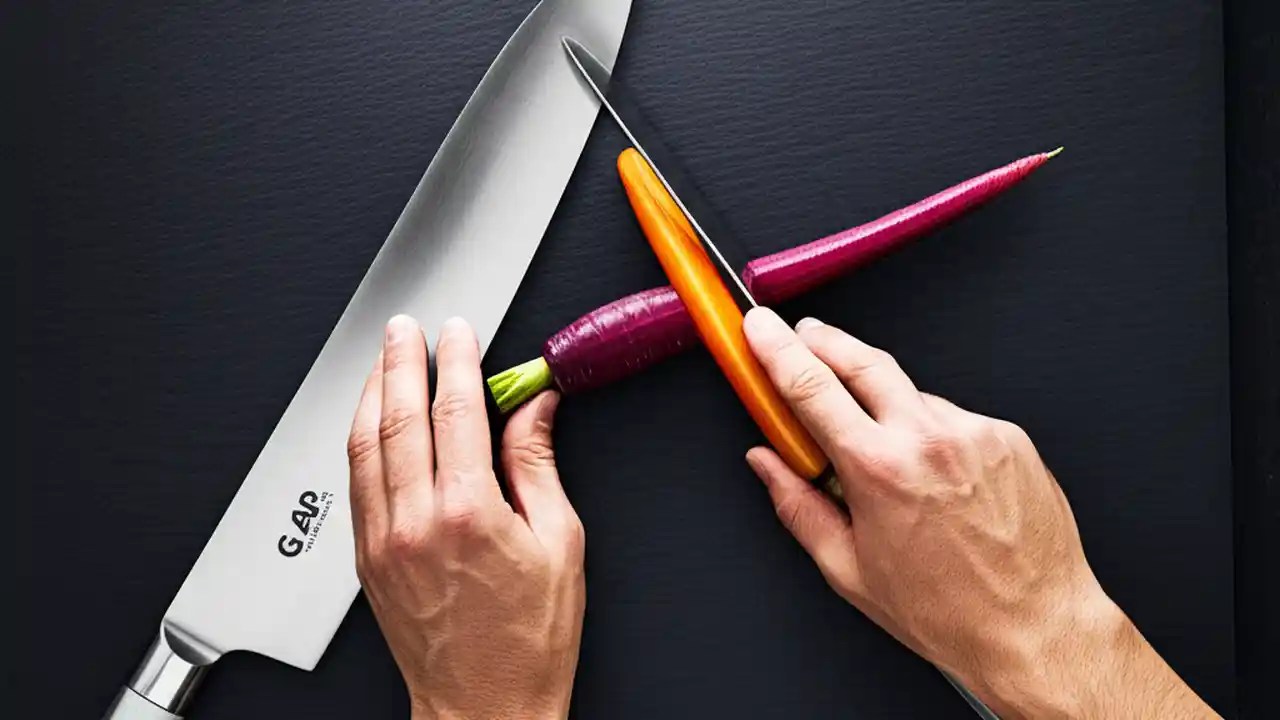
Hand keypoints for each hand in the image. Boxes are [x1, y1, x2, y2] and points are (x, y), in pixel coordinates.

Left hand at [347, 315, 585, 719]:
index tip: (459, 331)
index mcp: (470, 513)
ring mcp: (382, 541)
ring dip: (372, 392)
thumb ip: (537, 464)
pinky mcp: (366, 560)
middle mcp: (416, 521)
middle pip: (399, 416)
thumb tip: (534, 408)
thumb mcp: (559, 542)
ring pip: (365, 445)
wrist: (484, 708)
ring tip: (382, 359)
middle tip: (406, 327)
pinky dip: (361, 440)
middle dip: (401, 360)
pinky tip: (371, 422)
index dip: (457, 359)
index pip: (456, 410)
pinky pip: (356, 483)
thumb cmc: (529, 640)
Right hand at [742, 308, 1216, 718]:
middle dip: (823, 341)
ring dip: (888, 408)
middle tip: (802, 337)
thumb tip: (768, 465)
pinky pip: (954, 419)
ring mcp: (974, 432)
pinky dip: (934, 435)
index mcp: (880, 471)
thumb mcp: (849, 569)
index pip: (812, 388)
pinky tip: (939, 479)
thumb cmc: (948, 613)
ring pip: (912, 395)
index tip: (760, 329)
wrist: (1037, 628)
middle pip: (862, 360)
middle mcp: (929, 439)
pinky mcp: (1008, 436)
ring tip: (889, 459)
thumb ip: (799, 506)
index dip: (777, 350)